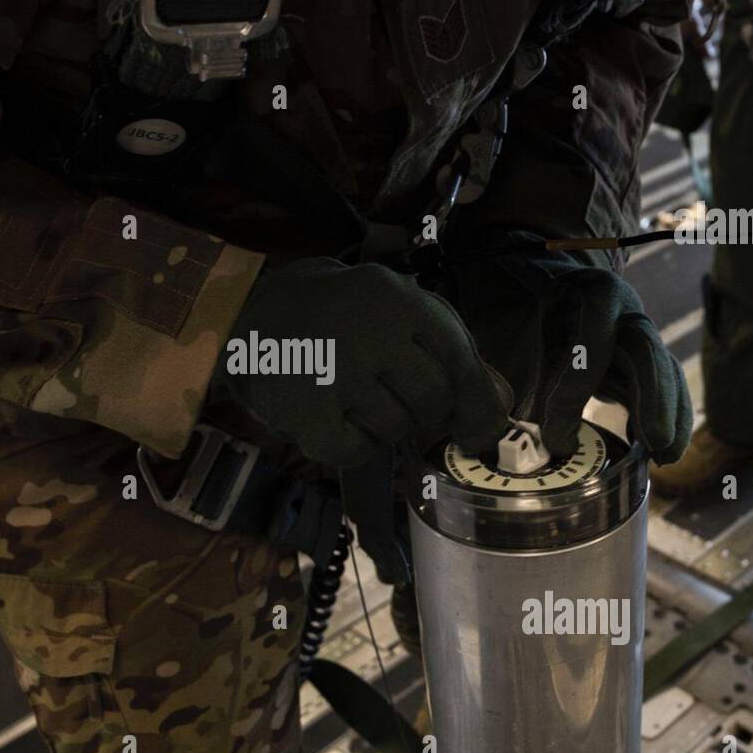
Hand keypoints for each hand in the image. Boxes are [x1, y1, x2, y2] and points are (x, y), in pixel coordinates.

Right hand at [216, 258, 511, 467]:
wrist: (249, 316)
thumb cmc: (340, 315)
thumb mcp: (397, 309)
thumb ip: (452, 351)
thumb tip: (503, 403)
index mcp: (398, 300)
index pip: (460, 362)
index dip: (477, 402)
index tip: (480, 428)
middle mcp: (369, 334)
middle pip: (432, 401)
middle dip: (428, 415)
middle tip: (406, 409)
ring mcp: (335, 375)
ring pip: (395, 429)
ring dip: (387, 427)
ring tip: (359, 401)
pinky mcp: (306, 415)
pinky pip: (356, 451)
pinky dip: (354, 445)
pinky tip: (336, 418)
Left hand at [451, 250, 691, 463]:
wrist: (570, 287)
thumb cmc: (545, 314)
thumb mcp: (534, 328)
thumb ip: (531, 371)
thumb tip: (519, 438)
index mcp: (592, 295)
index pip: (589, 343)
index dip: (575, 388)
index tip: (554, 435)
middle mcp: (626, 309)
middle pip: (646, 351)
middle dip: (653, 397)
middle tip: (653, 442)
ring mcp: (645, 330)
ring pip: (665, 370)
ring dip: (670, 416)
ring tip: (665, 459)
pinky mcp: (653, 354)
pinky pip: (671, 384)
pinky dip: (672, 417)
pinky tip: (666, 452)